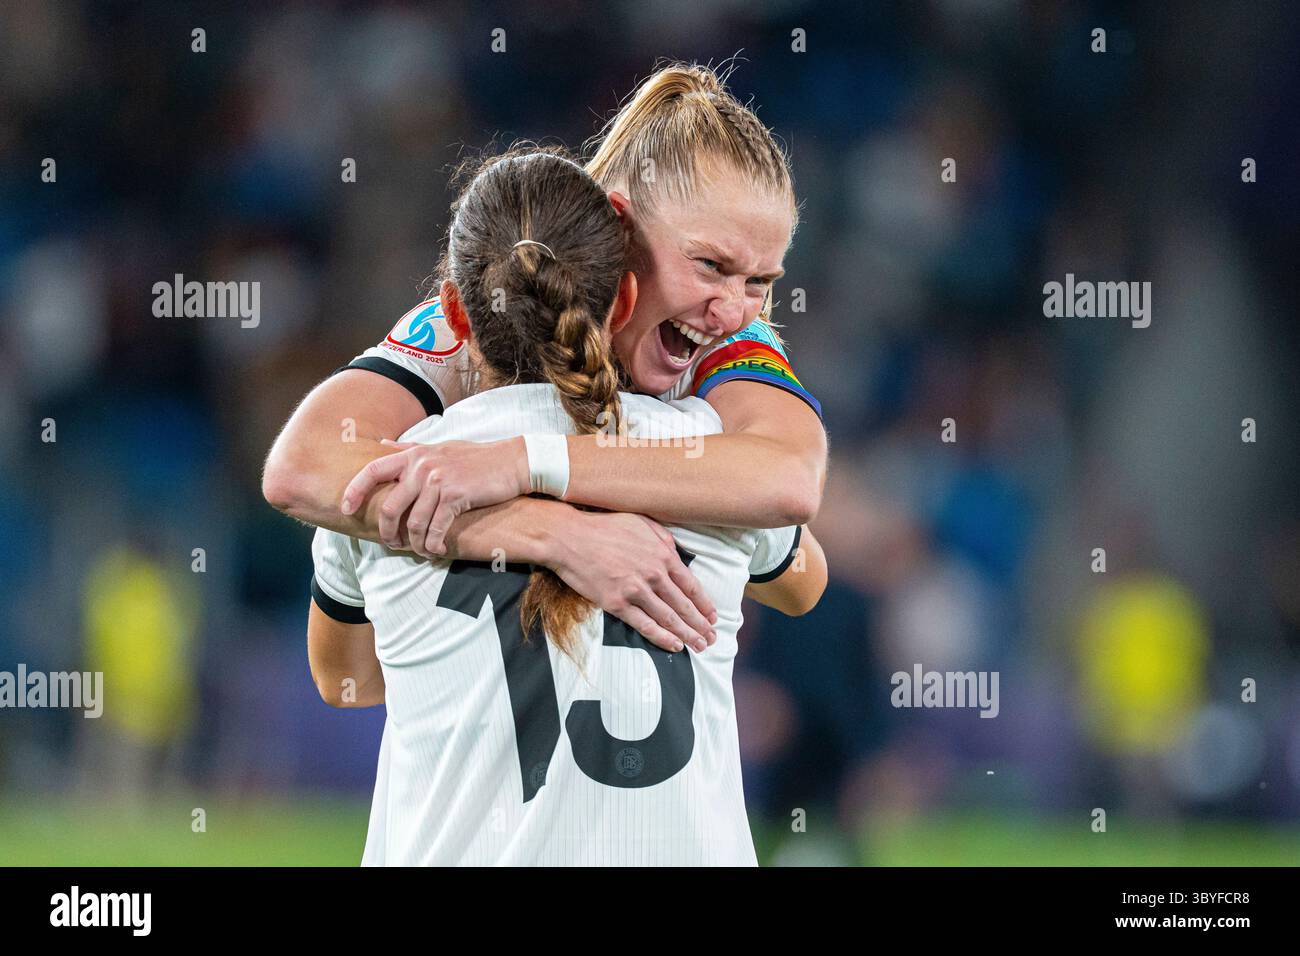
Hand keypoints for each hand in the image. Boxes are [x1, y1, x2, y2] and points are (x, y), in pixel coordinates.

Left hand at [341, 438, 529, 555]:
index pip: (372, 471)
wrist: (511, 462)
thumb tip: (383, 444)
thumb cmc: (475, 457)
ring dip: (416, 544)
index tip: (346, 509)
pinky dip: (434, 544)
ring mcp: (438, 480)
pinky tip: (437, 550)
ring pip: (415, 523)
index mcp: (414, 455)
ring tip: (422, 551)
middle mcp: (422, 466)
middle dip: (388, 532)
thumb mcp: (439, 446)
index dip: (355, 491)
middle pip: (390, 507)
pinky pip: (436, 528)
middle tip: (392, 544)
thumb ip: (409, 448)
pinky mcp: (455, 496)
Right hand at [547, 510, 717, 653]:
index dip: (704, 604)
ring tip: (700, 646)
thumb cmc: (603, 527)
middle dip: (701, 625)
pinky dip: (662, 637)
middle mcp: (653, 574)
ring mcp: (635, 591)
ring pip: (668, 618)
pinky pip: (645, 625)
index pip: (691, 585)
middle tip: (712, 638)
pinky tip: (674, 645)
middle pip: (684, 606)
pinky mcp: (616, 604)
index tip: (712, 616)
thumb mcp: (640, 522)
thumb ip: (662, 537)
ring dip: (687, 635)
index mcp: (662, 554)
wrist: (569, 538)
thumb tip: (676, 551)